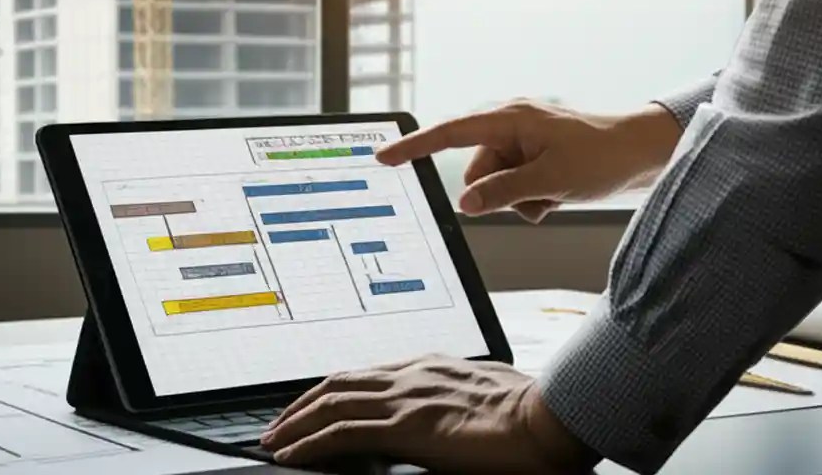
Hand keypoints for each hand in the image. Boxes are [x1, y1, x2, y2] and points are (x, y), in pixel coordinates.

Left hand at [259, 355, 597, 472]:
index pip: (367, 374)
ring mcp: (406, 399)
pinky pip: (343, 433)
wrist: (546, 419)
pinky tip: (293, 456)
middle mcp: (411, 374)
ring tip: (274, 442)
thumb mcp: (487, 394)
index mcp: (431, 365)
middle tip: (279, 425)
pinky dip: (310, 443)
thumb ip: (458, 398)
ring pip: (332, 404)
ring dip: (296, 424)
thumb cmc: (531, 411)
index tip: (314, 405)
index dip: (333, 390)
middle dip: (303, 403)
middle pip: (339, 383)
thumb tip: (451, 415)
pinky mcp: (406, 427)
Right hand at [377, 101, 681, 221]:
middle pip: (477, 172)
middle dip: (501, 193)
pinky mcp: (537, 157)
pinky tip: (560, 194)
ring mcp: (525, 141)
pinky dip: (534, 198)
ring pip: (497, 185)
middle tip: (540, 195)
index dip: (415, 146)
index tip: (384, 156)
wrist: (645, 154)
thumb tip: (465, 204)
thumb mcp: (549, 181)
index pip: (450, 133)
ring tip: (556, 194)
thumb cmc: (601, 158)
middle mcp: (512, 124)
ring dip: (522, 199)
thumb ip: (502, 192)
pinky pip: (516, 186)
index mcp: (510, 118)